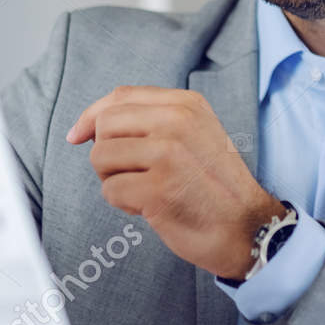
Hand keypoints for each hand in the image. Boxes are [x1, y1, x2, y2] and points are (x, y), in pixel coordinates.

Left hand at [66, 86, 282, 279]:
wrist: (248, 228)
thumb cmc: (215, 187)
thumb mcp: (195, 134)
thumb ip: (155, 120)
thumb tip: (92, 123)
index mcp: (186, 104)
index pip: (121, 97)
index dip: (91, 116)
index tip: (77, 135)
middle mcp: (177, 122)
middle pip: (104, 126)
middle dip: (106, 154)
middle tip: (131, 173)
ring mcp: (168, 154)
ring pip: (100, 158)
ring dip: (113, 180)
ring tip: (144, 190)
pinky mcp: (158, 189)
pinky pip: (110, 191)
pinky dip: (123, 204)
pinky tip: (150, 208)